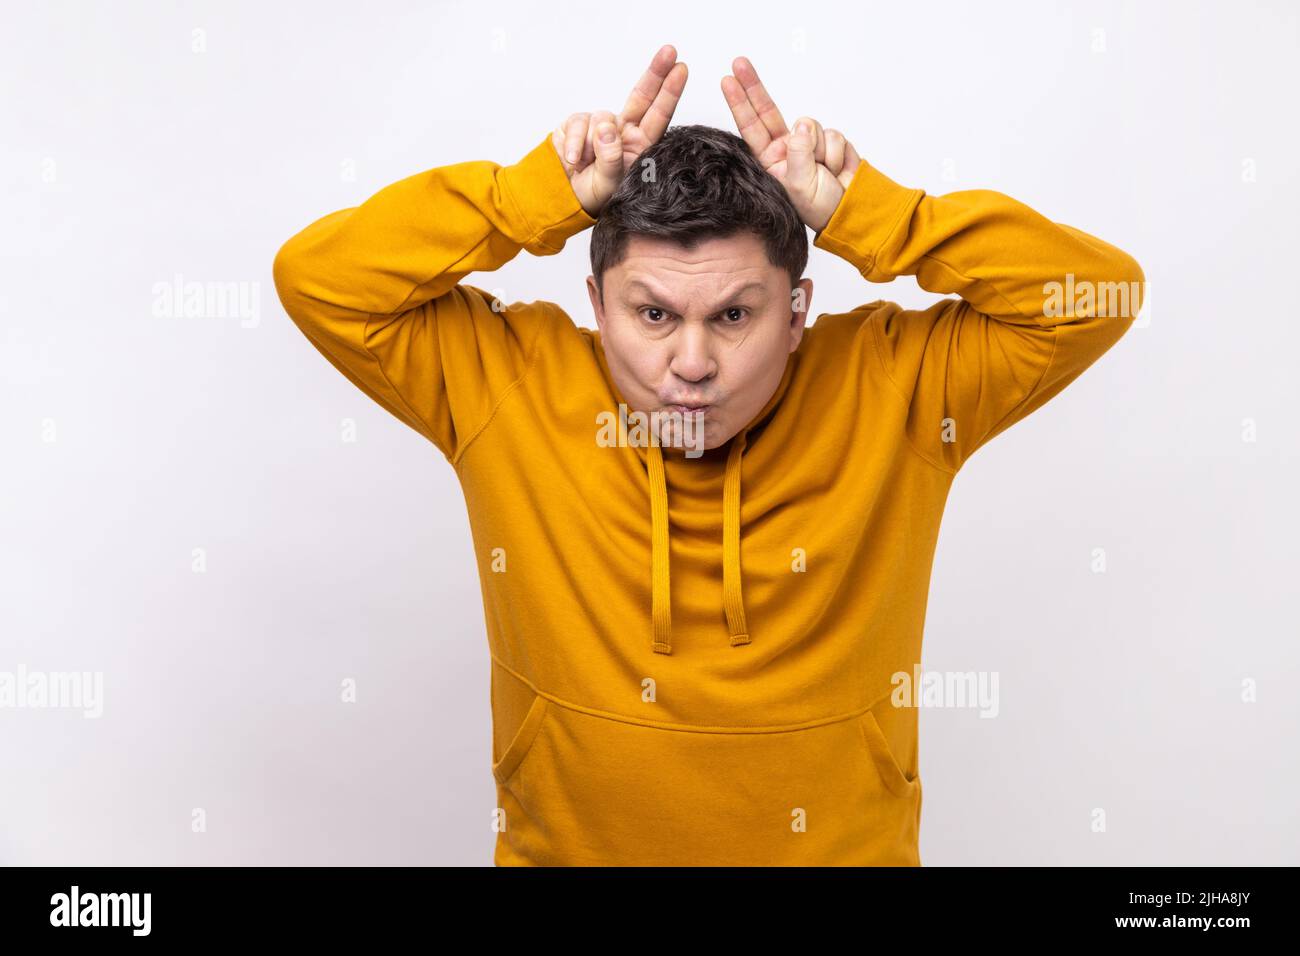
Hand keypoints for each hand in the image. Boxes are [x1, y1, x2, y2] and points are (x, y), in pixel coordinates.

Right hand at [553, 44, 687, 217]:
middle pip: (641, 97)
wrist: (563, 196)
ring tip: (587, 165)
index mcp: (639, 145)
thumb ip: (611, 159)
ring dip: (594, 145)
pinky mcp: (577, 123)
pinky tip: (573, 161)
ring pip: (602, 119)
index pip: (658, 116)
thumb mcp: (609, 184)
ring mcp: (600, 125)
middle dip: (655, 73)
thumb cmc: (594, 192)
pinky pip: (579, 125)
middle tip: (669, 51)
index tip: (681, 69)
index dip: (670, 92)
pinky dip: (575, 145)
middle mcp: (623, 131)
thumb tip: (606, 130)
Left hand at [721, 56, 860, 233]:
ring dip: (822, 151)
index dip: (740, 103)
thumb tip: (802, 125)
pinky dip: (838, 154)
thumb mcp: (801, 186)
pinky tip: (837, 170)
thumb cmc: (820, 207)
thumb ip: (799, 154)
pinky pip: (834, 135)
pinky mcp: (829, 141)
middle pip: (768, 111)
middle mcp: (785, 149)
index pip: (751, 127)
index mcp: (770, 161)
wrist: (851, 210)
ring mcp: (807, 143)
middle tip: (739, 63)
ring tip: (824, 174)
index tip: (727, 80)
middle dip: (754, 86)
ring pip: (812, 126)